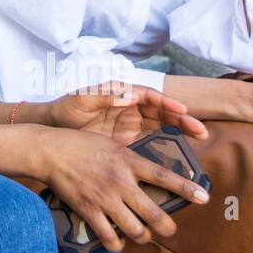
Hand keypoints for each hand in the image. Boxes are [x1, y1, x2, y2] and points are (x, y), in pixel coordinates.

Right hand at [37, 128, 209, 252]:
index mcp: (128, 161)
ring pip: (135, 229)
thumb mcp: (112, 144)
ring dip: (144, 237)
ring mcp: (105, 198)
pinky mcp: (89, 210)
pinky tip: (118, 242)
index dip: (186, 189)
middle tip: (169, 229)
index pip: (164, 177)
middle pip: (154, 213)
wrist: (50, 151)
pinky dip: (116, 244)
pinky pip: (109, 236)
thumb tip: (150, 174)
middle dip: (167, 227)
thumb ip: (132, 159)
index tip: (204, 197)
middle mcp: (120, 182)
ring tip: (144, 235)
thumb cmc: (80, 144)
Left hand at [49, 82, 207, 144]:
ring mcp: (129, 126)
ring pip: (160, 128)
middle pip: (161, 112)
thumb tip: (129, 95)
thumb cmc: (65, 109)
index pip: (150, 96)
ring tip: (197, 140)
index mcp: (121, 94)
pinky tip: (177, 158)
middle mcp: (129, 108)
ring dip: (179, 133)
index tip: (182, 110)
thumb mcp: (82, 99)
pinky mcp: (126, 143)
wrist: (52, 129)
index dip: (167, 102)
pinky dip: (165, 149)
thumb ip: (104, 96)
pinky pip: (150, 144)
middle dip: (181, 119)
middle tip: (200, 130)